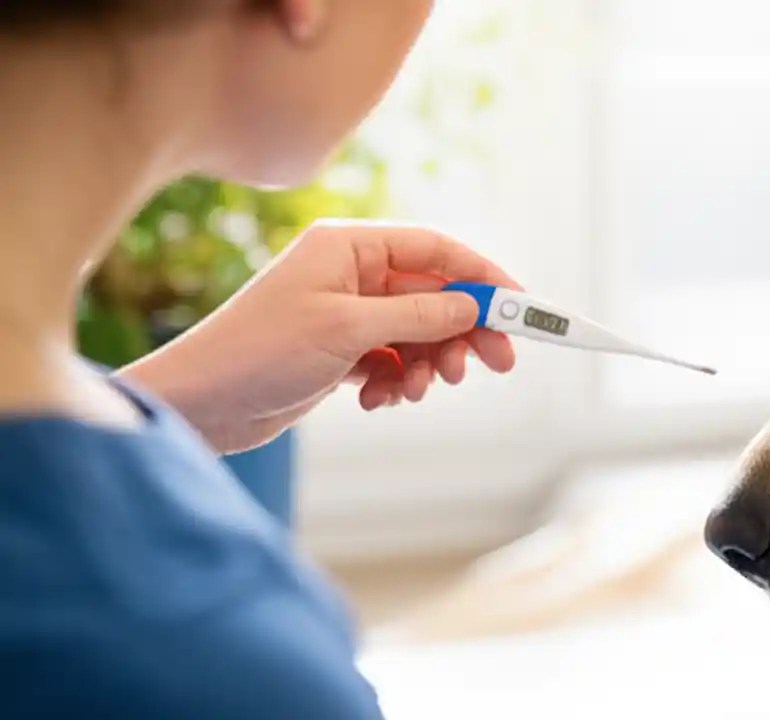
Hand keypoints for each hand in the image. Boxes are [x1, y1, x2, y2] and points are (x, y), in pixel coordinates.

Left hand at [121, 220, 518, 452]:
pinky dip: (397, 381)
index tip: (521, 308)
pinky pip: (393, 361)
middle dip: (465, 330)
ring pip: (418, 332)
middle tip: (497, 364)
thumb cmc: (260, 351)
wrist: (202, 404)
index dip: (484, 276)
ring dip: (430, 363)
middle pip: (434, 293)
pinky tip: (380, 399)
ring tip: (419, 390)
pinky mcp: (340, 352)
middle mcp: (351, 273)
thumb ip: (418, 313)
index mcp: (349, 246)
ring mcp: (346, 313)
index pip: (436, 249)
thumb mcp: (348, 329)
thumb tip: (474, 304)